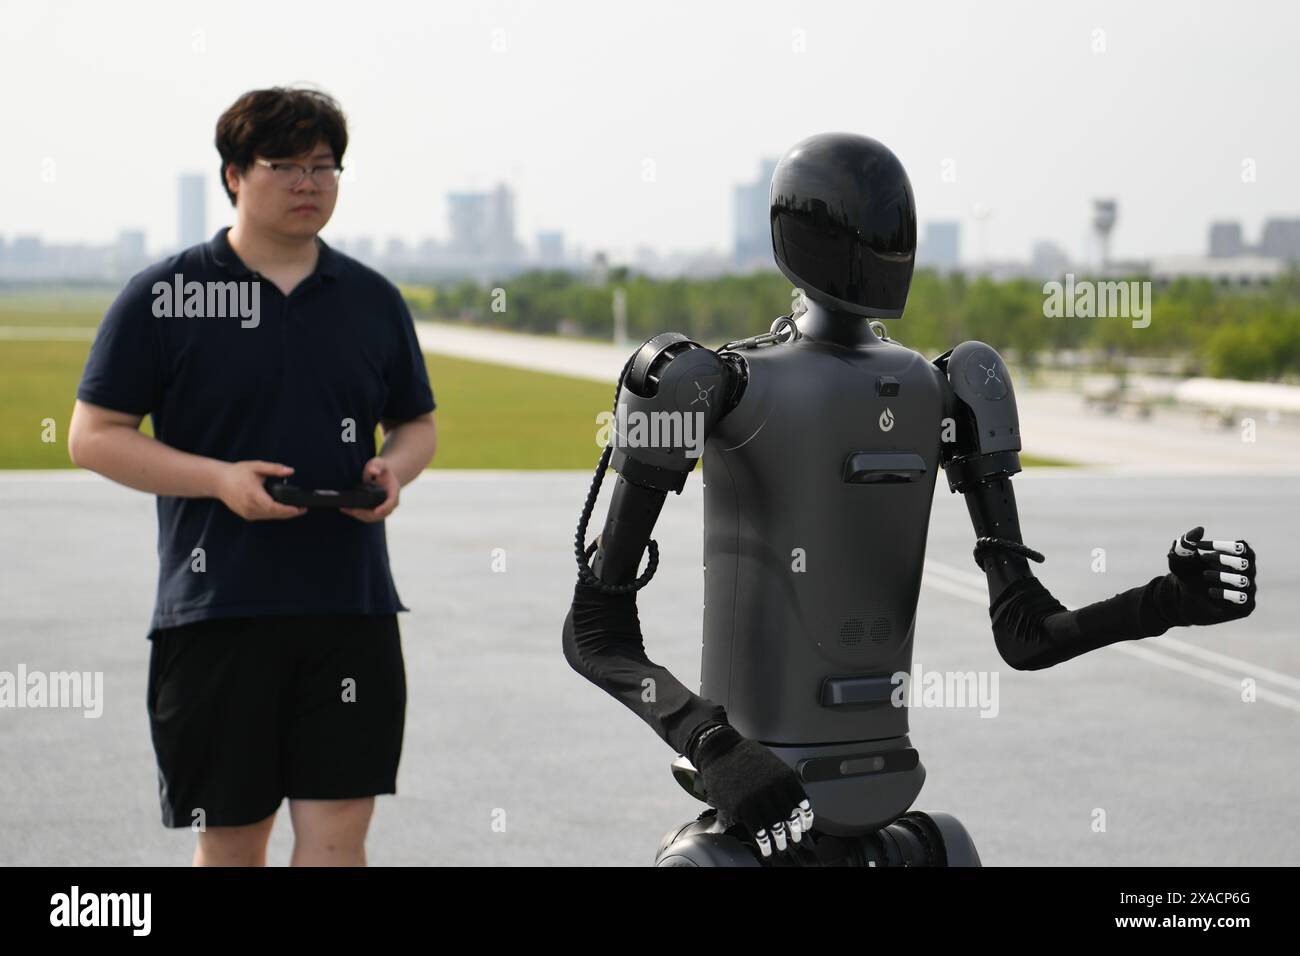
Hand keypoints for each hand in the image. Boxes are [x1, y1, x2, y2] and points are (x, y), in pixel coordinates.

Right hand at [215, 460, 307, 520]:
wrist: (219, 481)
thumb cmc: (237, 473)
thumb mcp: (257, 466)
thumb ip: (275, 469)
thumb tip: (290, 471)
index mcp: (253, 494)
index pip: (273, 507)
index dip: (287, 510)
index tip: (299, 509)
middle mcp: (250, 506)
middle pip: (274, 514)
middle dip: (290, 513)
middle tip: (303, 509)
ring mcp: (247, 513)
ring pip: (270, 517)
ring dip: (282, 514)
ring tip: (295, 509)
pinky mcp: (246, 515)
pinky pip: (264, 517)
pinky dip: (273, 514)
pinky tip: (280, 509)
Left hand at [342, 457, 398, 522]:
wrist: (384, 476)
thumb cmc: (381, 469)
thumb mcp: (379, 463)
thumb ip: (376, 466)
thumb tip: (373, 472)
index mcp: (394, 492)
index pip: (391, 502)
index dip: (384, 508)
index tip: (377, 511)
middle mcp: (390, 503)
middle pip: (380, 514)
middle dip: (365, 514)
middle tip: (352, 510)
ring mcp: (383, 509)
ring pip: (372, 517)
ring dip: (359, 515)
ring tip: (346, 509)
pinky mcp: (375, 512)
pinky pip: (367, 516)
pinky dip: (357, 514)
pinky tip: (347, 510)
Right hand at [691, 725, 814, 859]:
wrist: (721, 750)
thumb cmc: (744, 755)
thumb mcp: (770, 763)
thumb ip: (782, 781)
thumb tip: (791, 798)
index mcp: (784, 776)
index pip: (802, 802)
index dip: (805, 818)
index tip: (805, 826)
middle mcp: (775, 788)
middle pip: (790, 816)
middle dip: (794, 832)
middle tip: (794, 840)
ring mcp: (758, 797)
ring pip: (775, 825)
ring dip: (780, 840)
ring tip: (780, 847)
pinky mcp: (743, 805)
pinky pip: (758, 828)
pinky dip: (764, 841)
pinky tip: (765, 846)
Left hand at [1164, 526, 1256, 624]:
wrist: (1181, 601)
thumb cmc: (1187, 574)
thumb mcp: (1180, 559)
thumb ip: (1186, 543)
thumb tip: (1200, 530)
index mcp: (1236, 558)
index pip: (1241, 547)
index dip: (1222, 545)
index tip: (1198, 545)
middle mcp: (1246, 573)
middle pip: (1246, 561)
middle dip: (1225, 558)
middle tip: (1204, 557)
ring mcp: (1247, 590)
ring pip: (1243, 580)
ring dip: (1223, 576)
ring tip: (1205, 575)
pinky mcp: (1244, 608)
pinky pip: (1242, 600)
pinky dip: (1226, 594)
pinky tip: (1210, 592)